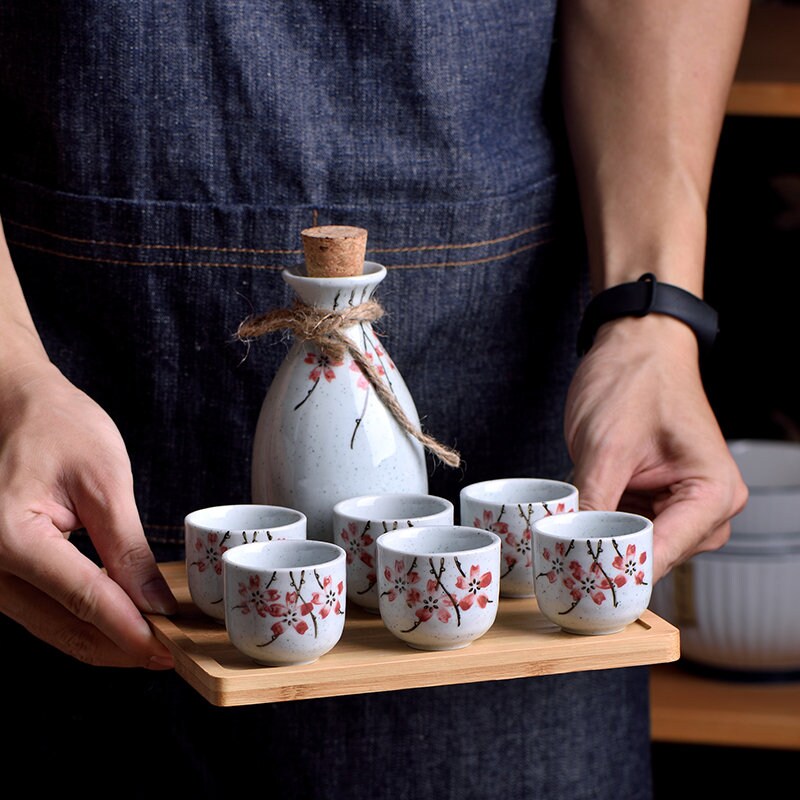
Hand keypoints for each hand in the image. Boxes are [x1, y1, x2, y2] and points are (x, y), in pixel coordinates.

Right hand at [0, 360, 176, 667]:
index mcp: (9, 535)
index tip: (168, 650)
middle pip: (63, 627)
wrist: (14, 408)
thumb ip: (127, 547)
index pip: (82, 597)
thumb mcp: (103, 480)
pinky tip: (123, 620)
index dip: (130, 629)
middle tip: (173, 655)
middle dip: (122, 645)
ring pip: (52, 629)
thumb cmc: (57, 428)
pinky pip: (43, 612)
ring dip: (105, 640)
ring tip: (156, 642)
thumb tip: (155, 604)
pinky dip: (84, 621)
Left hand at [564, 314, 747, 581]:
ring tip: (570, 530)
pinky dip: (605, 520)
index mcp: (713, 492)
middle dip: (612, 555)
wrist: (635, 342)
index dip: (623, 570)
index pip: (666, 552)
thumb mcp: (605, 445)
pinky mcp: (661, 494)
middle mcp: (709, 504)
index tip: (583, 584)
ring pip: (642, 543)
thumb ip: (591, 503)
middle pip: (658, 555)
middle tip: (567, 559)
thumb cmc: (635, 377)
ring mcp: (685, 501)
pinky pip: (632, 523)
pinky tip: (581, 513)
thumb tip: (570, 546)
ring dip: (606, 537)